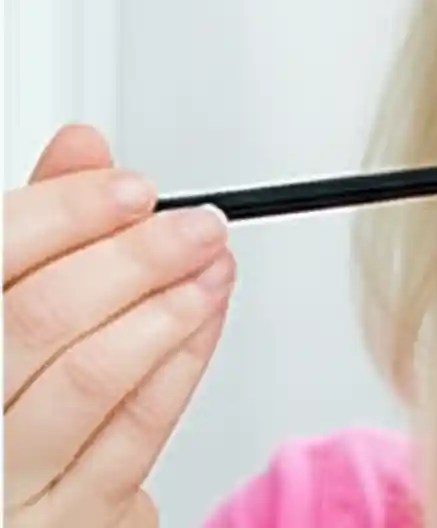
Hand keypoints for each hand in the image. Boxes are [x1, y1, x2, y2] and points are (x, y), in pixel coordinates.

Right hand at [4, 125, 236, 526]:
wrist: (9, 504)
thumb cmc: (3, 396)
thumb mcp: (3, 300)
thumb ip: (36, 228)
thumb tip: (85, 148)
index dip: (67, 213)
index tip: (134, 188)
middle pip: (42, 316)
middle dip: (136, 258)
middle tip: (199, 224)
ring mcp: (3, 479)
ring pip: (90, 376)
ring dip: (168, 308)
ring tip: (213, 265)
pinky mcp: (70, 521)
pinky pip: (135, 433)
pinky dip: (181, 363)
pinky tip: (204, 319)